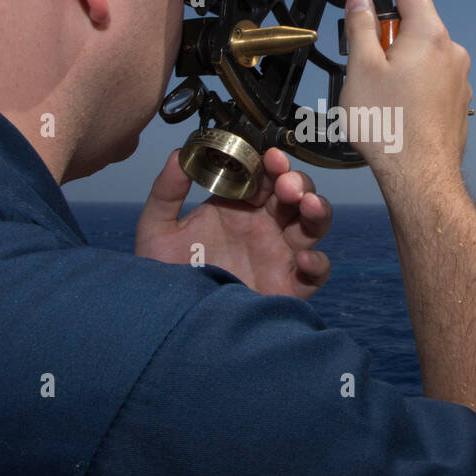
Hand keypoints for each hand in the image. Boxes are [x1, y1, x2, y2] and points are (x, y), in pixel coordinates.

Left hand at [134, 148, 332, 298]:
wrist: (170, 322)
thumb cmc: (164, 275)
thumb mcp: (157, 229)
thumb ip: (167, 191)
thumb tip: (179, 154)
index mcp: (238, 208)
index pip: (265, 177)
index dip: (273, 164)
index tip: (270, 158)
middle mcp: (264, 228)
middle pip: (296, 196)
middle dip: (298, 183)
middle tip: (286, 185)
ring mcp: (278, 256)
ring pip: (313, 226)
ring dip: (317, 210)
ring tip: (307, 205)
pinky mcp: (287, 287)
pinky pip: (316, 273)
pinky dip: (318, 262)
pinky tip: (304, 258)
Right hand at [341, 0, 471, 192]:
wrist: (420, 177)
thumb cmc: (389, 126)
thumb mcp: (360, 68)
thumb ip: (361, 27)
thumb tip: (362, 2)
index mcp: (429, 35)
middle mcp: (451, 51)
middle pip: (416, 21)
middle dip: (387, 27)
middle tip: (359, 48)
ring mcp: (459, 78)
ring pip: (423, 52)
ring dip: (398, 57)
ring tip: (374, 88)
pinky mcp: (457, 102)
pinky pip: (431, 77)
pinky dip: (411, 79)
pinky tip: (393, 106)